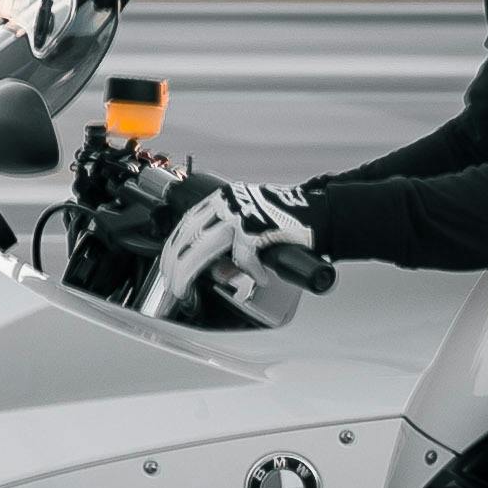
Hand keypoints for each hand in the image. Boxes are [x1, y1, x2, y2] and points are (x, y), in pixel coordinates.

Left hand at [142, 178, 317, 316]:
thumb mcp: (249, 230)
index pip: (186, 224)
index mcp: (222, 199)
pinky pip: (244, 254)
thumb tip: (217, 273)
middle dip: (175, 265)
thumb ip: (229, 249)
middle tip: (173, 286)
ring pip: (205, 245)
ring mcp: (243, 212)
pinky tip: (261, 278)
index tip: (168, 269)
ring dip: (191, 271)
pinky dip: (250, 270)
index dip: (173, 249)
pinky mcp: (260, 224)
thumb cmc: (287, 221)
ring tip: (186, 288)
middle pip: (188, 235)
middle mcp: (228, 201)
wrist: (320, 211)